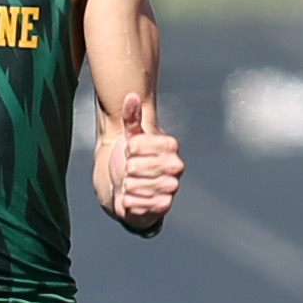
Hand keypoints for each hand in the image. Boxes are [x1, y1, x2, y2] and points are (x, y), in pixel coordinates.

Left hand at [103, 91, 184, 231]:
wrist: (135, 189)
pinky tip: (134, 197)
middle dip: (126, 170)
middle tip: (132, 171)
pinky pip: (134, 202)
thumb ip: (131, 117)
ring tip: (133, 183)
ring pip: (132, 185)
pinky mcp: (165, 205)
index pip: (135, 145)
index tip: (133, 152)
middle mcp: (176, 165)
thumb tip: (132, 96)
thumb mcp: (131, 137)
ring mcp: (172, 186)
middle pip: (133, 166)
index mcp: (171, 145)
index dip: (128, 150)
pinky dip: (127, 201)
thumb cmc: (135, 159)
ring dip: (126, 186)